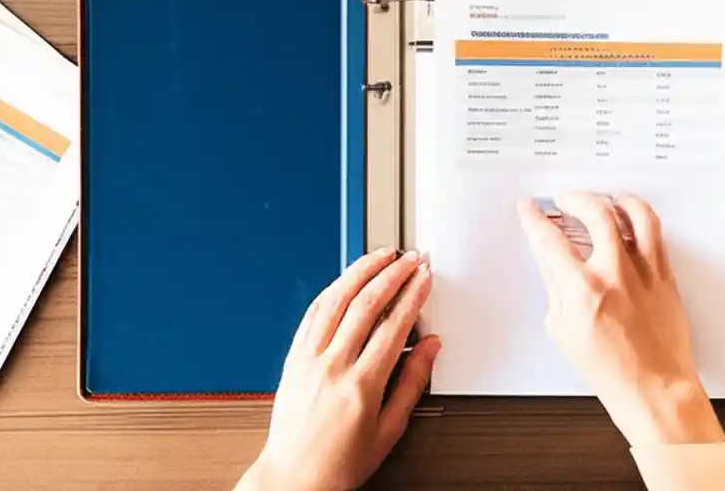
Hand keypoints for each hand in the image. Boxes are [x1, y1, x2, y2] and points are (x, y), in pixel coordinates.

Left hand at [237, 249, 438, 490]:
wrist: (293, 479)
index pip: (394, 326)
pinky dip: (332, 289)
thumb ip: (412, 384)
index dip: (413, 295)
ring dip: (361, 271)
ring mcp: (309, 359)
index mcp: (361, 386)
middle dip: (393, 274)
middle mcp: (332, 366)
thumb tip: (431, 349)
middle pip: (366, 303)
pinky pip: (312, 313)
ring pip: (336, 299)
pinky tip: (345, 279)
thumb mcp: (389, 430)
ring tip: (380, 255)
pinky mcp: (294, 358)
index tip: (425, 278)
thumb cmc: (339, 463)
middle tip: (410, 259)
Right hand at [517, 192, 724, 447]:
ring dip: (613, 198)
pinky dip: (639, 216)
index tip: (530, 210)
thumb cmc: (611, 369)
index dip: (534, 219)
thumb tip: (548, 256)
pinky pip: (655, 232)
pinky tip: (630, 217)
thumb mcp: (563, 329)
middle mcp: (616, 275)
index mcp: (584, 291)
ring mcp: (644, 272)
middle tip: (564, 201)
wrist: (653, 386)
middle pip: (594, 212)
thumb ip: (554, 285)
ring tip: (603, 199)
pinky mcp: (664, 275)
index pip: (550, 240)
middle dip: (573, 199)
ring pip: (634, 212)